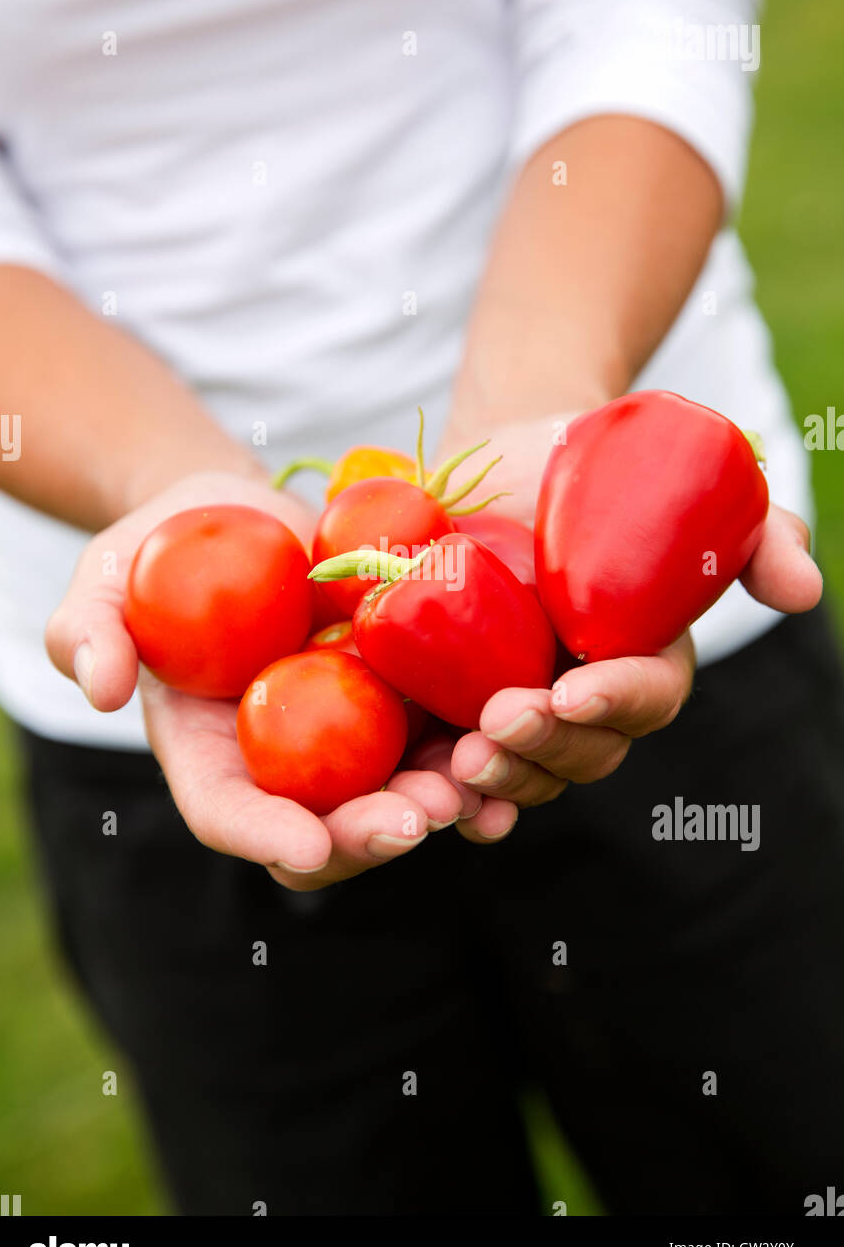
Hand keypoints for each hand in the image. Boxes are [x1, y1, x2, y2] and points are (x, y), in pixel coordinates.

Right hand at [45, 470, 476, 889]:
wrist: (248, 513)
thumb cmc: (163, 546)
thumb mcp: (107, 576)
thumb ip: (90, 630)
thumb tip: (104, 689)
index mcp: (211, 753)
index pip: (230, 815)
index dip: (266, 836)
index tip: (305, 845)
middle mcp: (286, 763)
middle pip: (327, 829)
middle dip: (371, 835)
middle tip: (415, 819)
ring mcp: (350, 735)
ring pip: (399, 794)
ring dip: (441, 801)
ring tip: (474, 784)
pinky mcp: (405, 696)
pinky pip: (448, 739)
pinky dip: (482, 751)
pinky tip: (515, 740)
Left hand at [431, 415, 822, 837]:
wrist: (499, 455)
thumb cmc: (600, 467)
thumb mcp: (687, 479)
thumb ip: (756, 532)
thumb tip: (804, 592)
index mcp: (644, 656)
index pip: (647, 696)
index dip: (617, 700)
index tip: (574, 688)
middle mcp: (587, 697)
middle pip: (586, 752)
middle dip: (549, 746)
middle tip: (502, 721)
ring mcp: (524, 707)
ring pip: (529, 772)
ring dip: (503, 778)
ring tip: (465, 759)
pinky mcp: (460, 705)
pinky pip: (464, 768)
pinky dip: (455, 791)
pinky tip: (441, 791)